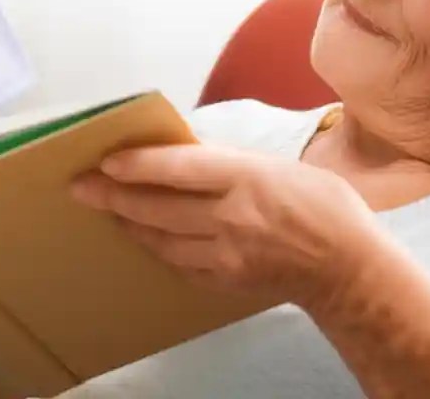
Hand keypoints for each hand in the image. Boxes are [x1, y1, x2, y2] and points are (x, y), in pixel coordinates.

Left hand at [71, 144, 380, 309]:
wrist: (349, 267)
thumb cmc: (318, 203)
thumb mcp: (275, 166)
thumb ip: (226, 161)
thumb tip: (177, 151)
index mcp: (247, 178)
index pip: (179, 169)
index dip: (137, 165)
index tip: (104, 160)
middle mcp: (232, 217)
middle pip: (158, 207)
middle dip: (112, 196)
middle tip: (80, 187)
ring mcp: (227, 253)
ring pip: (160, 238)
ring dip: (128, 222)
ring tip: (106, 208)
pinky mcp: (224, 279)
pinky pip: (177, 262)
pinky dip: (155, 247)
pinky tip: (141, 235)